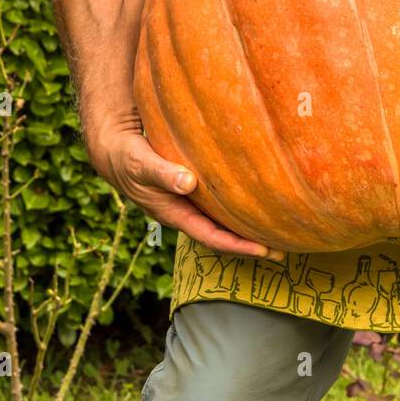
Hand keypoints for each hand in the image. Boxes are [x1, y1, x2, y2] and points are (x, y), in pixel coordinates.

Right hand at [87, 118, 284, 260]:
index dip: (237, 246)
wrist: (116, 149)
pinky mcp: (193, 184)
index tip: (264, 251)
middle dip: (250, 243)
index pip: (211, 237)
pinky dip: (238, 201)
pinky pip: (220, 199)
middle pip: (222, 234)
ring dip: (247, 224)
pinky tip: (257, 195)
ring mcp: (190, 200)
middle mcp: (186, 211)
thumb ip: (161, 173)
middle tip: (283, 249)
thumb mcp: (141, 164)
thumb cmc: (127, 158)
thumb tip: (187, 182)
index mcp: (175, 214)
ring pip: (223, 218)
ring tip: (278, 227)